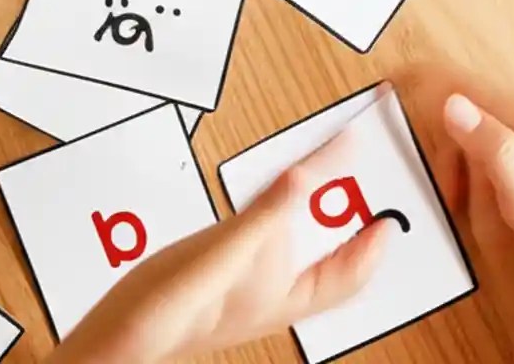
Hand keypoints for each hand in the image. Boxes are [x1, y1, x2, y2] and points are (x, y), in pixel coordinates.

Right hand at [46, 132, 394, 363]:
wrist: (121, 337)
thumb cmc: (170, 314)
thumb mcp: (225, 252)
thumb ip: (266, 214)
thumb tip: (305, 177)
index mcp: (284, 296)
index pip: (349, 267)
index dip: (375, 241)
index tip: (392, 212)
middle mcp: (272, 296)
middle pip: (333, 266)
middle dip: (352, 233)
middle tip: (368, 198)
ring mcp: (247, 291)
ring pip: (301, 258)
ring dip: (315, 225)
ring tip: (324, 192)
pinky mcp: (219, 281)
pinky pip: (266, 247)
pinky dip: (276, 222)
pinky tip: (266, 210)